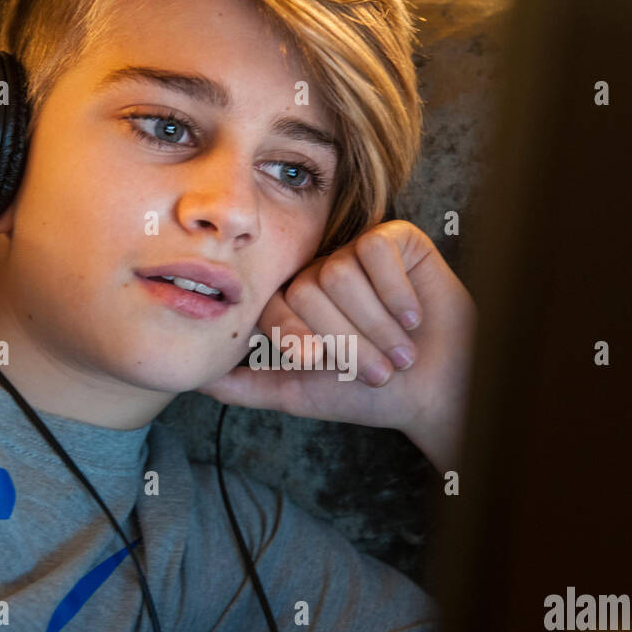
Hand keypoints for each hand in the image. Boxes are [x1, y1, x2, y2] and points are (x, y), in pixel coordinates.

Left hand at [196, 220, 474, 454]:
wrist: (436, 387)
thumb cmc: (369, 393)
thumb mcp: (297, 393)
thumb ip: (244, 386)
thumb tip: (194, 379)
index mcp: (294, 302)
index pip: (276, 308)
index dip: (303, 341)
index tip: (329, 369)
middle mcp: (320, 271)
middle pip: (309, 290)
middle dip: (347, 341)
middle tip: (377, 368)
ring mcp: (355, 252)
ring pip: (340, 274)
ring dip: (376, 325)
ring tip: (400, 349)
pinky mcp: (394, 239)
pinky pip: (375, 252)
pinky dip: (396, 293)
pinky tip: (413, 315)